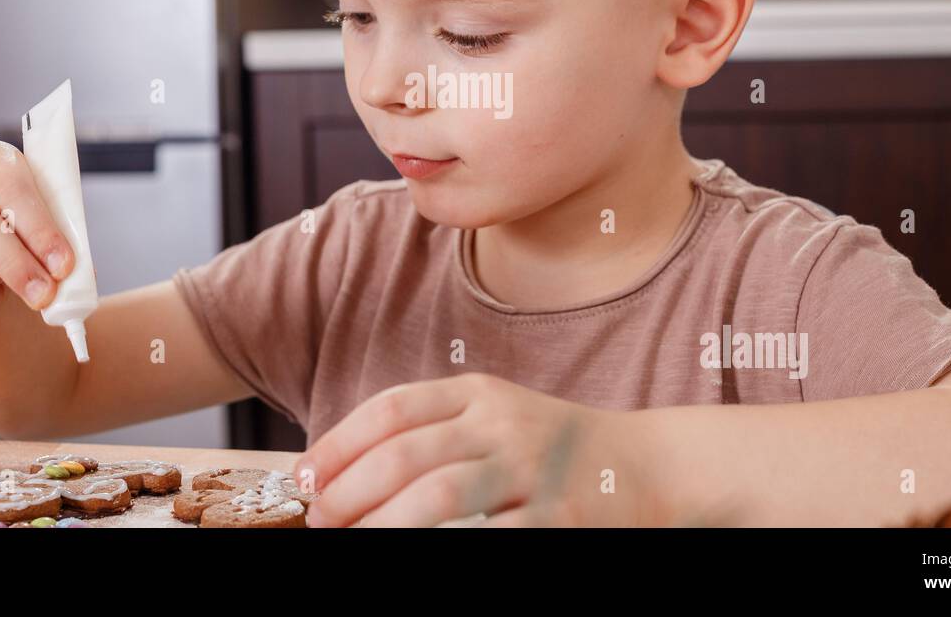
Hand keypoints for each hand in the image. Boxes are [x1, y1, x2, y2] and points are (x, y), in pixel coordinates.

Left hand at [294, 373, 653, 526]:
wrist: (648, 467)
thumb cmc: (552, 449)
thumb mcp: (496, 419)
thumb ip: (434, 434)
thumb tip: (341, 473)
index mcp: (481, 393)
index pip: (393, 408)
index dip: (338, 444)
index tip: (302, 479)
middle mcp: (504, 423)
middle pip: (405, 453)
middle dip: (348, 491)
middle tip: (320, 521)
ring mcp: (533, 470)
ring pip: (436, 495)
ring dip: (380, 524)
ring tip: (351, 542)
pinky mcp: (558, 519)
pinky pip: (486, 538)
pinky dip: (439, 550)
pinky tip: (414, 557)